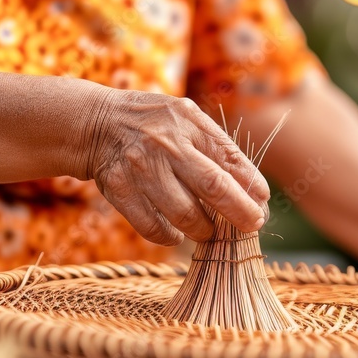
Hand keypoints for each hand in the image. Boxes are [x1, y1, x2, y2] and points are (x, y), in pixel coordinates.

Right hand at [79, 88, 270, 245]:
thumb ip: (218, 148)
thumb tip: (256, 193)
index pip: (230, 159)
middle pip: (214, 187)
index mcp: (189, 122)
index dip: (252, 186)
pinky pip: (153, 227)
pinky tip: (176, 232)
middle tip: (252, 227)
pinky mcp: (119, 190)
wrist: (95, 122)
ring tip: (208, 231)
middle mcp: (166, 144)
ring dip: (204, 230)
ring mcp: (140, 168)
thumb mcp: (187, 120)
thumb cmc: (154, 125)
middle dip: (240, 213)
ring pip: (184, 214)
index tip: (263, 204)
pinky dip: (170, 237)